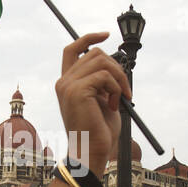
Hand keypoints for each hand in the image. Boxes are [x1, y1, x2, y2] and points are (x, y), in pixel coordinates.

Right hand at [55, 32, 129, 176]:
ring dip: (118, 79)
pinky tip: (114, 104)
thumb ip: (101, 82)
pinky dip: (116, 88)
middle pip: (94, 53)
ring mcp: (68, 85)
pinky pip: (104, 76)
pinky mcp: (77, 91)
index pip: (71, 49)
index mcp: (67, 83)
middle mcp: (63, 82)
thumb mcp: (101, 100)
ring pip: (102, 62)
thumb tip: (113, 65)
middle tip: (124, 90)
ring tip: (120, 98)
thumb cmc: (98, 131)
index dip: (88, 37)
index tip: (106, 35)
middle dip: (116, 68)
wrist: (91, 151)